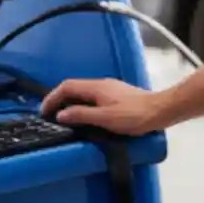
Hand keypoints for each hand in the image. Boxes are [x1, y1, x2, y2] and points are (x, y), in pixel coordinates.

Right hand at [40, 78, 172, 135]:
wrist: (160, 111)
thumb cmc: (134, 116)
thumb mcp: (104, 118)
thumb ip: (81, 115)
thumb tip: (61, 114)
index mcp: (96, 87)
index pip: (67, 86)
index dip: (52, 97)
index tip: (44, 111)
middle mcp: (101, 84)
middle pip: (74, 87)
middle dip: (59, 99)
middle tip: (50, 115)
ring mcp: (110, 89)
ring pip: (83, 92)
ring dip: (70, 102)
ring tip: (64, 117)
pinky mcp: (117, 95)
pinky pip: (92, 97)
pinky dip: (82, 104)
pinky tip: (84, 116)